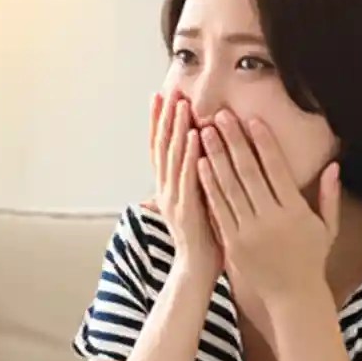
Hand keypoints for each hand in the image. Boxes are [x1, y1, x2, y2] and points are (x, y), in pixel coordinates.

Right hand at [150, 91, 221, 275]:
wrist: (197, 270)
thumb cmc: (202, 238)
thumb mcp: (196, 203)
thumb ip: (193, 180)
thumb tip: (200, 157)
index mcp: (167, 187)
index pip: (159, 147)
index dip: (158, 122)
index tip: (161, 96)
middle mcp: (166, 189)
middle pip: (162, 146)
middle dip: (165, 117)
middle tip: (169, 90)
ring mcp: (174, 198)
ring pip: (173, 157)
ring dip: (176, 128)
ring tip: (180, 104)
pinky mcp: (187, 208)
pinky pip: (188, 176)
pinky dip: (190, 154)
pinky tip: (195, 135)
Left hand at [197, 111, 339, 302]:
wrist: (293, 298)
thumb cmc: (311, 260)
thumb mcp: (327, 228)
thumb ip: (328, 197)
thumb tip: (333, 165)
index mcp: (295, 211)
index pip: (276, 169)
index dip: (263, 143)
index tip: (252, 119)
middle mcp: (271, 218)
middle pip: (248, 173)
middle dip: (232, 142)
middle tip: (219, 116)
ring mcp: (249, 231)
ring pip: (228, 188)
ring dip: (215, 157)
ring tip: (203, 133)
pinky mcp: (233, 242)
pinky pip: (217, 209)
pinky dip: (208, 186)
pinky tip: (200, 165)